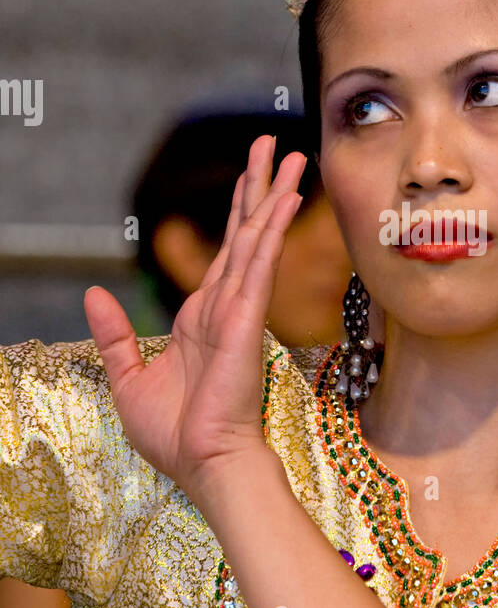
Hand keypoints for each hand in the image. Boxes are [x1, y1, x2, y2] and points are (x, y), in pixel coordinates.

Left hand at [84, 135, 306, 500]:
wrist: (202, 463)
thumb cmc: (174, 433)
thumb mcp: (128, 378)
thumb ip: (115, 335)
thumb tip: (94, 293)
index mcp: (202, 317)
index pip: (225, 251)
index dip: (239, 210)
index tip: (254, 175)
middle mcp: (226, 305)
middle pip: (247, 232)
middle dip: (261, 186)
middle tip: (277, 144)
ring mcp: (239, 310)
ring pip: (257, 239)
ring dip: (273, 195)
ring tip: (293, 157)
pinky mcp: (245, 321)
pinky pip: (258, 267)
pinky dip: (269, 232)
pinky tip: (282, 203)